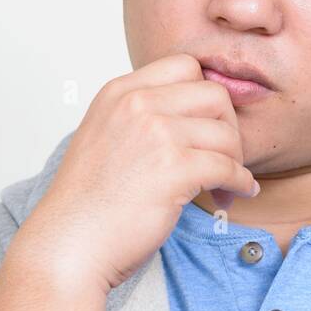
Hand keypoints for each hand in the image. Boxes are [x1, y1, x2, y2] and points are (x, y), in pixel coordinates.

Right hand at [14, 53, 258, 293]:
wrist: (69, 244)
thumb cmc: (89, 203)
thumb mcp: (107, 136)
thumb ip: (143, 116)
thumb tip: (198, 116)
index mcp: (120, 92)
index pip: (186, 66)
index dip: (206, 97)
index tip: (209, 126)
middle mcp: (136, 104)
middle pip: (214, 94)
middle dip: (228, 127)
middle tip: (224, 157)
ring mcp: (154, 134)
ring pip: (226, 133)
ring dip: (235, 161)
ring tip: (224, 185)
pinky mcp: (172, 168)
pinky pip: (229, 166)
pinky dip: (240, 182)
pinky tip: (236, 193)